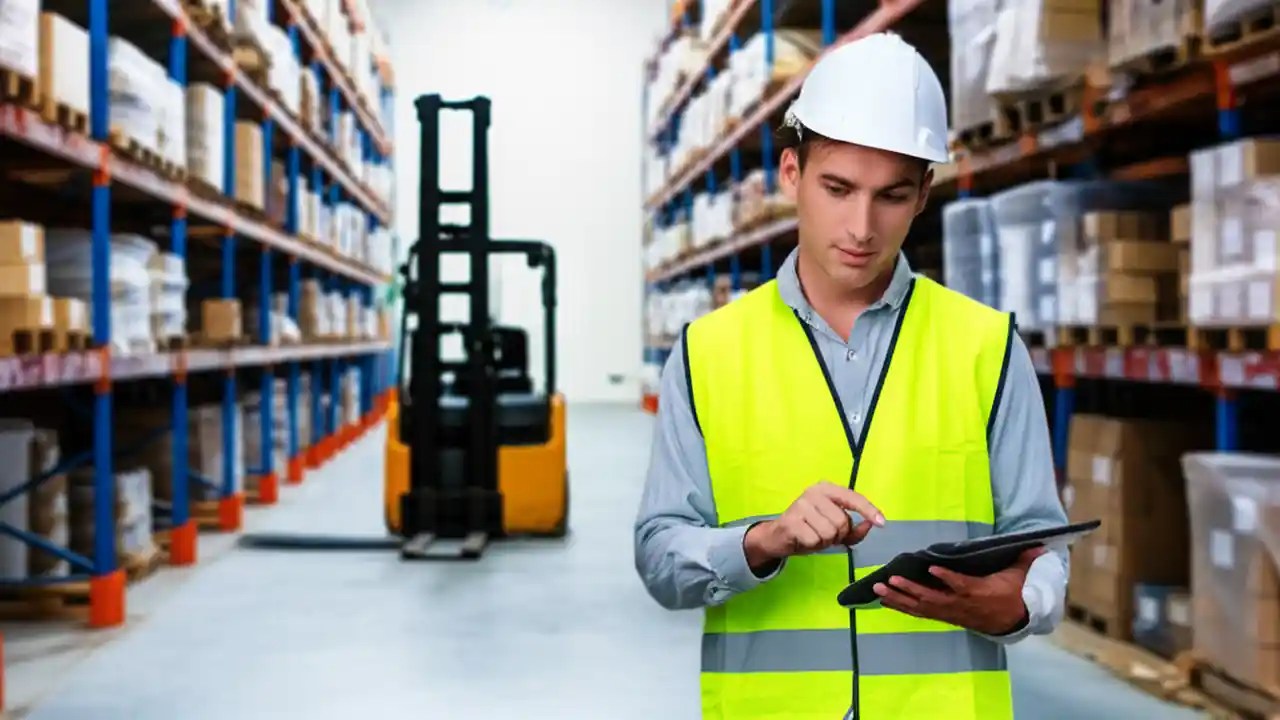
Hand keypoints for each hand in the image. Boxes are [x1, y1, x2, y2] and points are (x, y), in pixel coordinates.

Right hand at [744, 481, 884, 571]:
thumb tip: (871, 524)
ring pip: (830, 532)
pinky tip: (804, 539)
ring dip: (825, 541)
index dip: (869, 510)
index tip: (881, 522)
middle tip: (825, 535)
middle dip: (837, 535)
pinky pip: (815, 540)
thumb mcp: (834, 529)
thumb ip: (855, 529)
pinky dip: (813, 545)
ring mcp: (801, 505)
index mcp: (826, 489)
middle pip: (842, 521)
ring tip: (814, 536)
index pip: (853, 497)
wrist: (778, 537)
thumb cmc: (810, 529)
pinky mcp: (791, 521)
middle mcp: (813, 492)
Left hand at [873, 547, 1046, 635]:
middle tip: (888, 580)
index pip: (961, 585)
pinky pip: (920, 613)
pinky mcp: (945, 615)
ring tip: (878, 589)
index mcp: (979, 591)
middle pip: (932, 599)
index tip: (932, 569)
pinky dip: (902, 607)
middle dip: (909, 590)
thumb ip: (1026, 558)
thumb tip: (1041, 543)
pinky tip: (884, 600)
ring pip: (921, 608)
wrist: (1014, 619)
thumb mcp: (1021, 574)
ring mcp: (951, 612)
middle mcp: (960, 604)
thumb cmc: (1013, 591)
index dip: (947, 579)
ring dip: (898, 599)